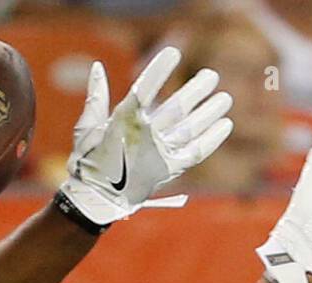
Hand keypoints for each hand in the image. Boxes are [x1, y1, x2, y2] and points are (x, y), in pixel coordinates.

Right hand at [59, 47, 232, 226]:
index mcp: (121, 123)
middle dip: (197, 89)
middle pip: (176, 107)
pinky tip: (224, 125)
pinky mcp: (167, 171)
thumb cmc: (88, 163)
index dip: (158, 70)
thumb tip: (96, 67)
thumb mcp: (86, 129)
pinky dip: (212, 139)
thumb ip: (96, 97)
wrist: (94, 202)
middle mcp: (143, 137)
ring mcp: (157, 155)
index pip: (143, 90)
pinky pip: (194, 153)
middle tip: (211, 76)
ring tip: (225, 98)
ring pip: (190, 128)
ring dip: (210, 111)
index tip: (174, 52)